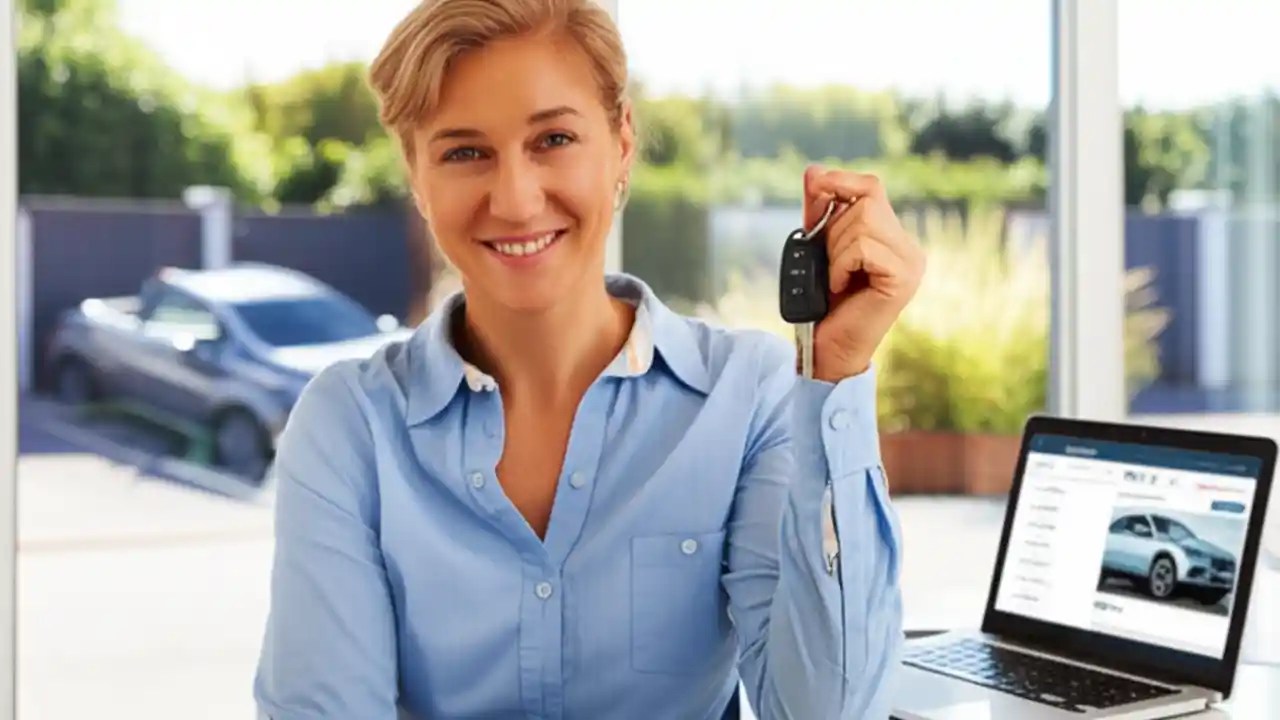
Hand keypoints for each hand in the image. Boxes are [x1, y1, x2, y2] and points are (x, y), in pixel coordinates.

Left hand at [802, 165, 925, 382]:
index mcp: (893, 238)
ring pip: (864, 222)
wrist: (826, 347)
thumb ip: (819, 211)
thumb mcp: (819, 247)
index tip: (815, 188)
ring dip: (836, 251)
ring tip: (836, 278)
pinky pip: (864, 247)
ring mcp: (911, 263)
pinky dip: (841, 264)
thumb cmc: (824, 303)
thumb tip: (814, 170)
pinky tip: (840, 286)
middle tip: (830, 264)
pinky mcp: (903, 278)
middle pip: (866, 202)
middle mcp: (908, 247)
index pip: (872, 187)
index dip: (841, 182)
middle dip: (833, 231)